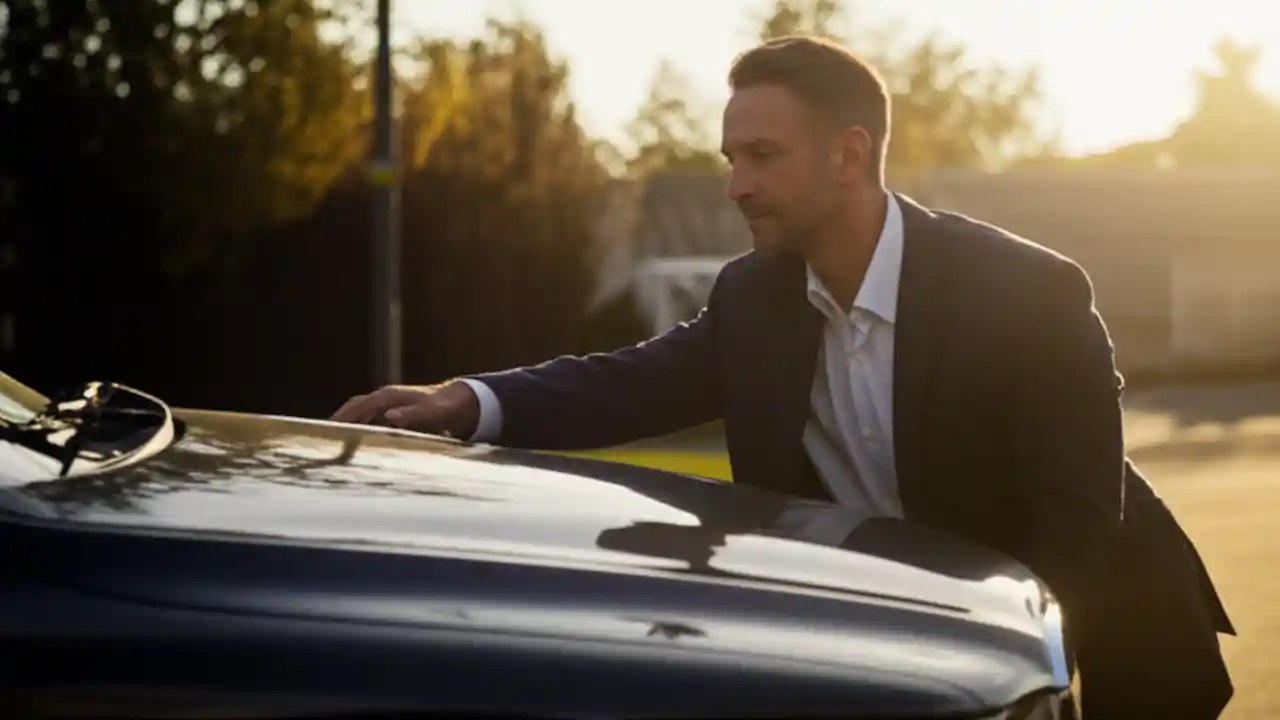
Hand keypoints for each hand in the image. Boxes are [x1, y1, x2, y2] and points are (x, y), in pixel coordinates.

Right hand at [329, 381, 479, 438]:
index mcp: (389, 397)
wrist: (459, 402)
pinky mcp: (391, 414)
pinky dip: (358, 429)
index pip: (359, 406)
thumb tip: (389, 416)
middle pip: (353, 408)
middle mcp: (385, 399)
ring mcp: (387, 405)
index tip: (326, 429)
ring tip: (330, 444)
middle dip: (337, 421)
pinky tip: (354, 444)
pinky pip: (368, 420)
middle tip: (319, 438)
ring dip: (346, 426)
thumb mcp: (433, 412)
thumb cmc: (445, 407)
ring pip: (359, 414)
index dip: (342, 417)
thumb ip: (414, 414)